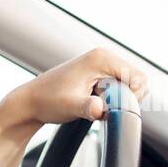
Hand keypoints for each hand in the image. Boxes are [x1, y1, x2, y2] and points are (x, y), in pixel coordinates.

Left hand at [0, 47, 150, 129]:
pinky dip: (112, 98)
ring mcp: (100, 64)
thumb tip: (100, 109)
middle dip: (125, 98)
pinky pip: (117, 86)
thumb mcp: (70, 106)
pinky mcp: (97, 73)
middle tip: (104, 110)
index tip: (114, 109)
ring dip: (118, 99)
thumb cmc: (47, 102)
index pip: (138, 77)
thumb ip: (88, 108)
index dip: (132, 97)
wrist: (29, 102)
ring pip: (127, 84)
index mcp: (101, 58)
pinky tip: (95, 104)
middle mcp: (103, 56)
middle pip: (135, 79)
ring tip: (96, 106)